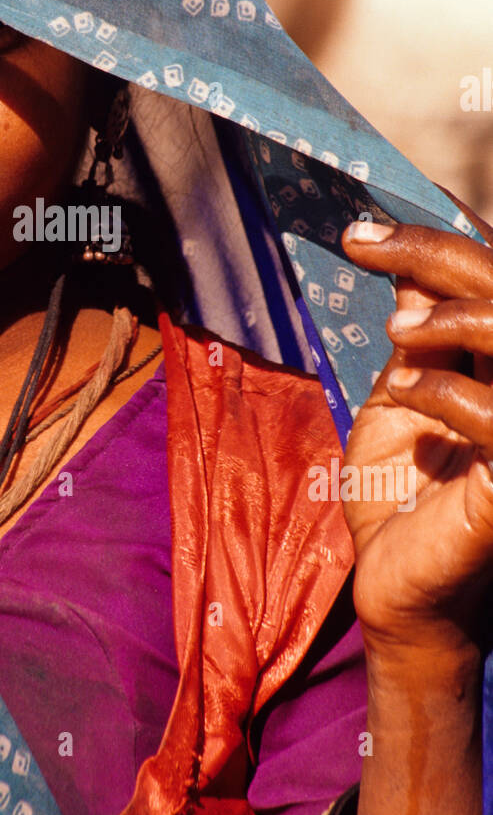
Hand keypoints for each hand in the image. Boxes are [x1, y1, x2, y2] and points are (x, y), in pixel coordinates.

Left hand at [339, 214, 492, 660]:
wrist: (397, 589)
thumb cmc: (403, 496)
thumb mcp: (403, 397)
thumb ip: (420, 336)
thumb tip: (414, 264)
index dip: (445, 237)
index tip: (369, 225)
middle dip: (433, 250)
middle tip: (362, 242)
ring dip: (452, 315)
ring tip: (395, 334)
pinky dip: (446, 387)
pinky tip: (406, 391)